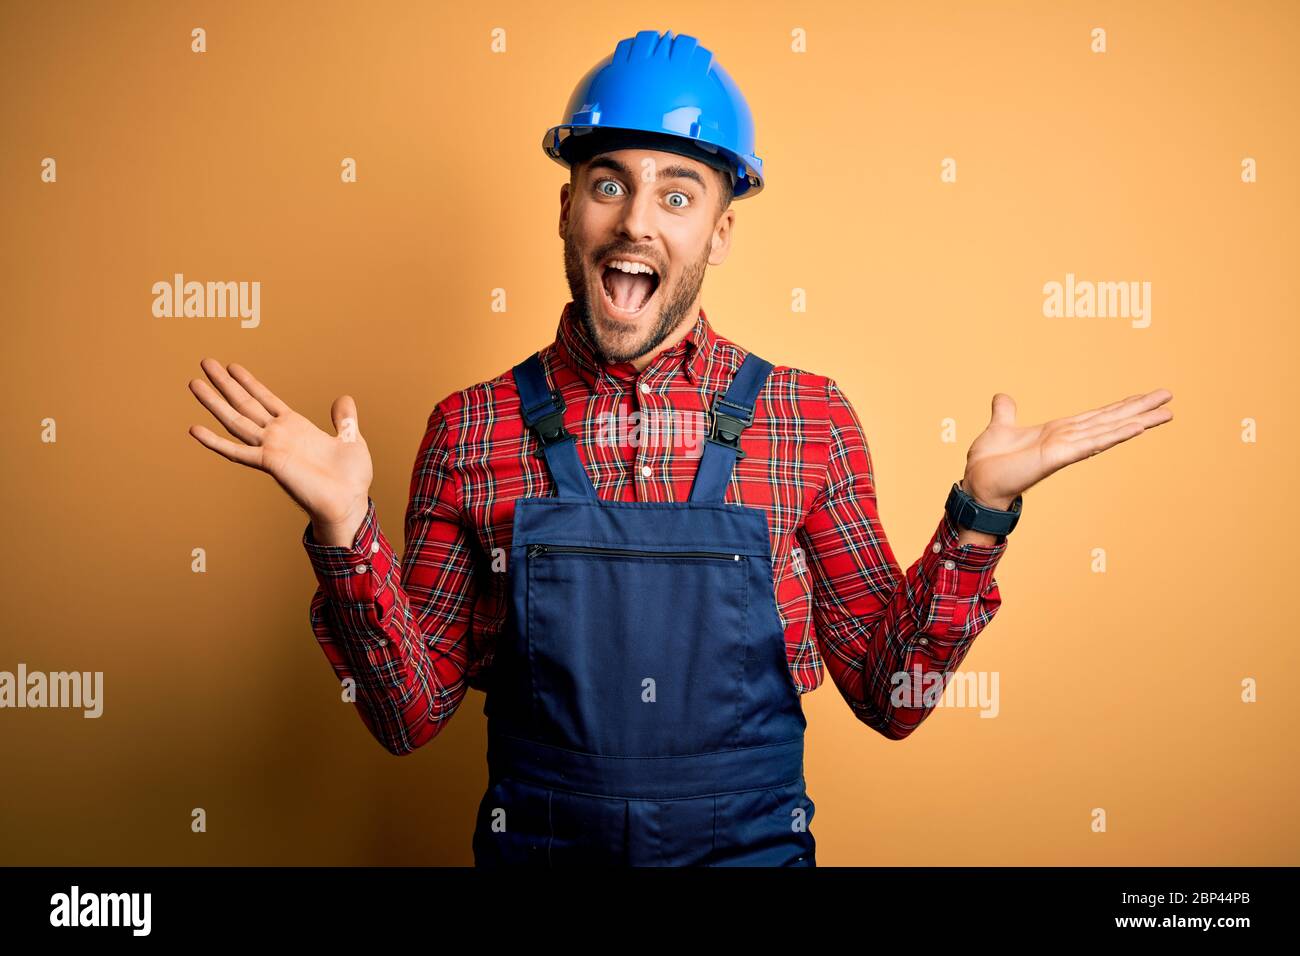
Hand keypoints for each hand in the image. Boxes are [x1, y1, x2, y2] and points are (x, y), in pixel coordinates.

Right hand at [186, 359, 373, 545]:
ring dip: (214, 403)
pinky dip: (216, 442)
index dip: (249, 383)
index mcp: (296, 427)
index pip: (266, 399)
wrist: (349, 502)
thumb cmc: (351, 478)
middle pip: (245, 403)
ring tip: (194, 383)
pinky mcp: (270, 463)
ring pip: (236, 421)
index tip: (232, 366)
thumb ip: (345, 419)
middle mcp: (279, 435)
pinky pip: (238, 452)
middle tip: (205, 362)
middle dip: (225, 384)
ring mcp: (271, 448)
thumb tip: (345, 399)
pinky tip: (195, 429)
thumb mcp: (351, 439)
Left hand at [961, 388, 1174, 508]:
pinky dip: (1114, 435)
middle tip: (1170, 397)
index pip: (1096, 416)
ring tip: (1166, 412)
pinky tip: (1137, 427)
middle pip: (1111, 420)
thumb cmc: (989, 462)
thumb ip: (1005, 412)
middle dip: (1140, 408)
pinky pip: (1092, 443)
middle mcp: (1068, 439)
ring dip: (1138, 420)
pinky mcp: (1059, 456)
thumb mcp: (999, 427)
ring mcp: (1067, 448)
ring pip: (1109, 430)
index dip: (1121, 406)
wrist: (977, 483)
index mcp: (1058, 432)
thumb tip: (1002, 398)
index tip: (1145, 396)